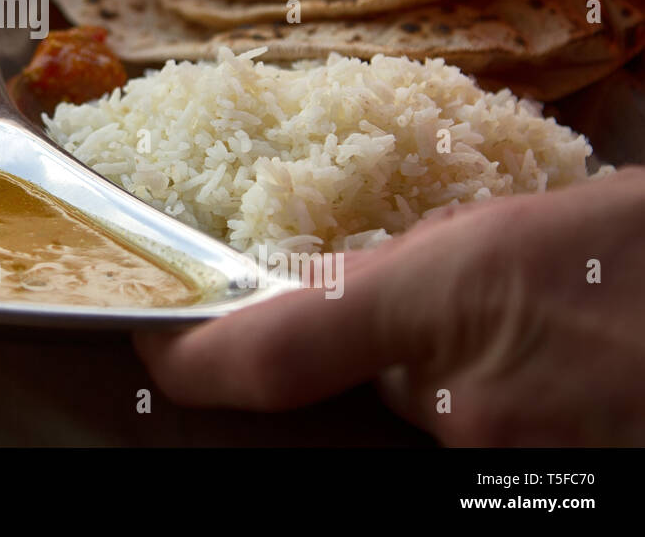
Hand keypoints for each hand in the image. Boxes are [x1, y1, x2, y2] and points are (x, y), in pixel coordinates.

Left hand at [135, 167, 644, 444]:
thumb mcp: (506, 228)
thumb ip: (403, 268)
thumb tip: (342, 291)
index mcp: (434, 307)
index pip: (260, 357)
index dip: (187, 355)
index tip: (154, 337)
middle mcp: (458, 412)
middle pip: (363, 389)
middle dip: (384, 349)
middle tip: (465, 304)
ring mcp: (506, 462)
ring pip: (430, 421)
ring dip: (458, 380)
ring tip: (545, 328)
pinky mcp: (545, 491)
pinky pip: (485, 448)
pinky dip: (505, 410)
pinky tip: (566, 366)